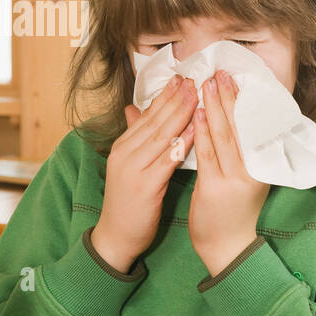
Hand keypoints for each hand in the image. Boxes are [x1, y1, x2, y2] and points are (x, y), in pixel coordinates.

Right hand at [92, 72, 198, 272]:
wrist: (116, 237)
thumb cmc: (128, 203)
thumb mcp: (129, 166)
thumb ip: (135, 138)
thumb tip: (134, 110)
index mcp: (122, 147)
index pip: (147, 116)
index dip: (165, 97)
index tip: (182, 79)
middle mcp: (125, 153)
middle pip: (155, 120)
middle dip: (176, 98)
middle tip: (195, 79)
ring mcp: (133, 168)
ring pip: (162, 135)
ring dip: (182, 113)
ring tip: (199, 95)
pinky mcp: (145, 185)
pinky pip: (168, 158)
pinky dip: (183, 142)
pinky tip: (197, 129)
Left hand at [189, 70, 271, 276]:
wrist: (228, 248)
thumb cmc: (233, 213)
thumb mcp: (242, 180)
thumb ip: (238, 154)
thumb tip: (231, 126)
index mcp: (260, 166)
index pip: (252, 127)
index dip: (242, 101)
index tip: (233, 79)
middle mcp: (252, 170)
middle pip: (240, 126)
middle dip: (229, 97)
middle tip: (220, 72)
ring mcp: (236, 179)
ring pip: (224, 136)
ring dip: (215, 107)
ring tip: (207, 84)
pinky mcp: (218, 188)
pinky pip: (209, 154)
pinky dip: (202, 132)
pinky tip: (197, 114)